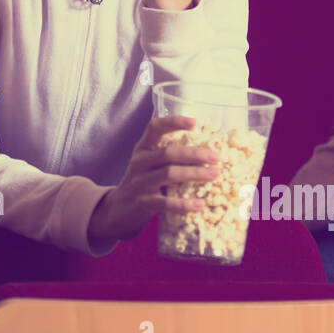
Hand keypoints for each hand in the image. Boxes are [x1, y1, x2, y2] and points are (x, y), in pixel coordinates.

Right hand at [87, 116, 216, 243]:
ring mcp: (140, 183)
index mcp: (142, 148)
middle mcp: (140, 162)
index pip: (155, 127)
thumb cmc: (142, 183)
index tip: (194, 122)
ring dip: (195, 173)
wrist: (117, 210)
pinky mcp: (143, 203)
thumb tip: (207, 152)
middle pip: (168, 153)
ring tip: (215, 174)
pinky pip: (166, 202)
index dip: (173, 122)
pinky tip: (200, 204)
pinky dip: (184, 203)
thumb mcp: (149, 164)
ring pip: (170, 174)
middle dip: (195, 153)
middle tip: (216, 157)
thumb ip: (169, 157)